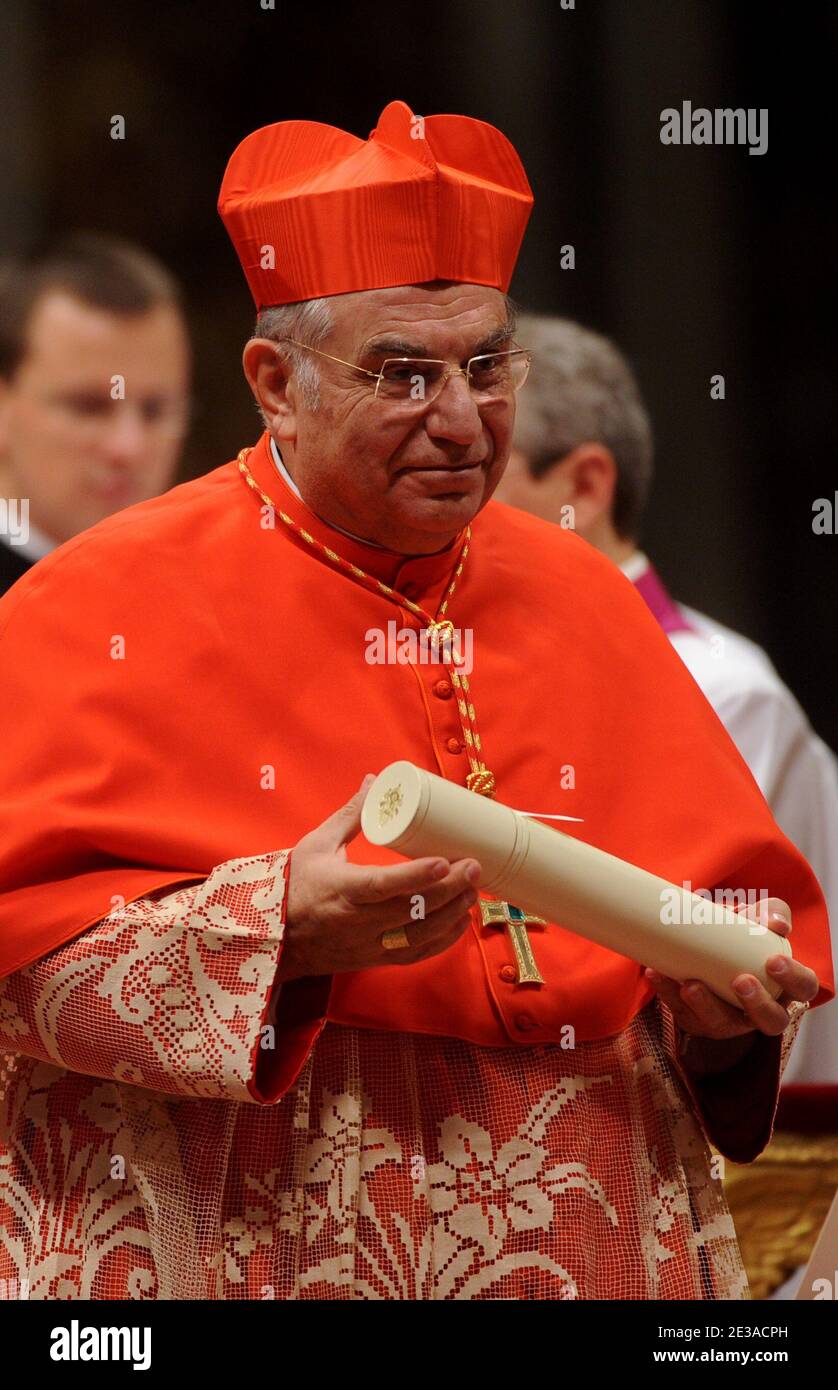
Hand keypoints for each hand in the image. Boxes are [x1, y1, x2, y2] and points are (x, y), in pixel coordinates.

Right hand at [279, 774, 482, 980]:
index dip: (416, 876)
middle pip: (413, 909)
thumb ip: (351, 815)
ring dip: (452, 913)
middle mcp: (359, 921)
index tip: (445, 861)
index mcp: (342, 890)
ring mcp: (370, 944)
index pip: (383, 885)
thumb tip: (375, 781)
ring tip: (473, 889)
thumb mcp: (316, 844)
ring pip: (420, 934)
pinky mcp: (377, 958)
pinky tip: (460, 920)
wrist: (277, 939)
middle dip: (450, 889)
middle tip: (474, 867)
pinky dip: (444, 939)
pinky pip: (417, 953)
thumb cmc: (295, 886)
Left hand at [644, 895, 819, 1042]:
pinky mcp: (697, 1021)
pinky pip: (683, 1014)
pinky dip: (668, 994)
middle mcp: (761, 1010)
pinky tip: (657, 973)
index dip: (792, 978)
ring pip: (721, 1024)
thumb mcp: (760, 920)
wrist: (708, 952)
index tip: (773, 961)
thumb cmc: (744, 937)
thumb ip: (770, 913)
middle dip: (755, 1003)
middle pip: (770, 1020)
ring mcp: (729, 1021)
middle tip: (739, 980)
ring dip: (705, 1005)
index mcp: (785, 985)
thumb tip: (774, 923)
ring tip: (690, 983)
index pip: (803, 988)